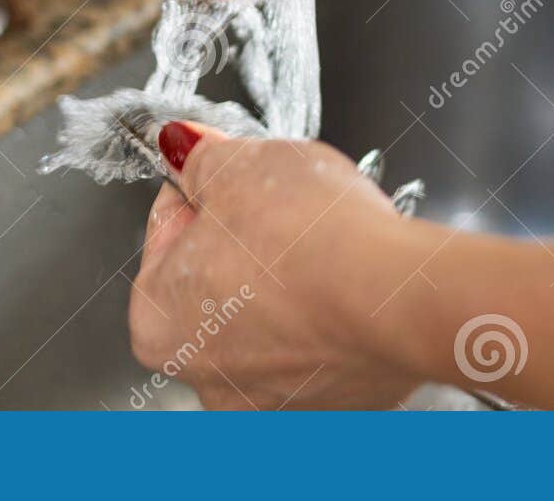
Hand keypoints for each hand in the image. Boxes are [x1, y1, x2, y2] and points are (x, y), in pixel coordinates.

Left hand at [128, 122, 423, 408]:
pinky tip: (349, 275)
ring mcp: (274, 398)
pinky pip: (323, 342)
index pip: (166, 233)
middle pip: (216, 282)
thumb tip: (186, 151)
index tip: (223, 173)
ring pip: (271, 316)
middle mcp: (209, 377)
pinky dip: (333, 311)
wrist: (397, 294)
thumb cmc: (310, 241)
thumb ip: (197, 157)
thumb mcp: (237, 164)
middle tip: (278, 204)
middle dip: (245, 238)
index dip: (201, 189)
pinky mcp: (335, 403)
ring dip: (289, 276)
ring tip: (321, 238)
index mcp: (157, 323)